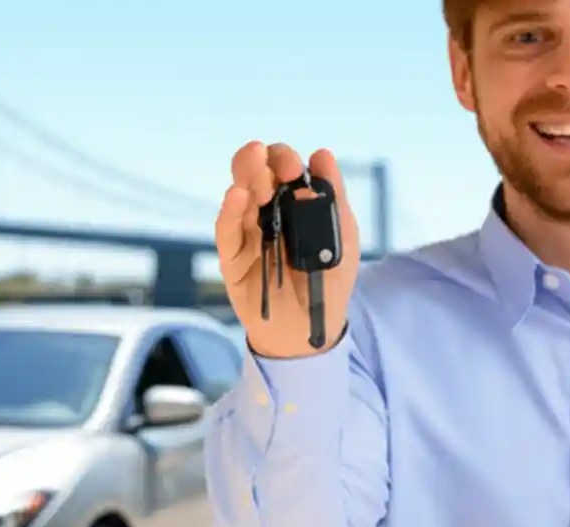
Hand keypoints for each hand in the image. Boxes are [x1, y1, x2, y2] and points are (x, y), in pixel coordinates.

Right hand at [215, 142, 360, 357]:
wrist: (311, 330)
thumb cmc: (328, 282)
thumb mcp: (342, 235)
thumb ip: (334, 196)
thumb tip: (321, 154)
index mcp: (291, 203)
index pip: (280, 169)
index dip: (283, 160)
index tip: (295, 167)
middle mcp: (265, 213)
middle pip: (254, 176)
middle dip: (262, 163)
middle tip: (274, 164)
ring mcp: (247, 235)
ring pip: (238, 198)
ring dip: (245, 180)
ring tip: (255, 174)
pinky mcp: (233, 259)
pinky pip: (226, 232)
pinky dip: (229, 212)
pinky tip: (237, 196)